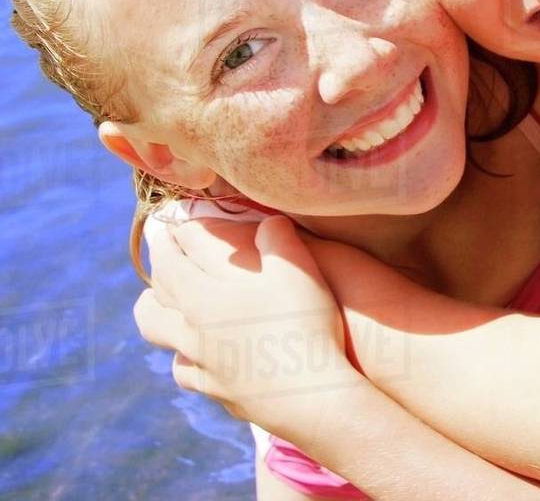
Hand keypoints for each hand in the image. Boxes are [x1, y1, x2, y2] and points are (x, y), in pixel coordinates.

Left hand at [133, 216, 354, 435]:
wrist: (310, 397)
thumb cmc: (303, 327)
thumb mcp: (298, 272)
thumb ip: (279, 240)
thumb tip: (271, 220)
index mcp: (203, 299)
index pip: (169, 263)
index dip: (165, 241)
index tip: (163, 224)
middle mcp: (192, 333)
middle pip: (152, 305)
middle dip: (154, 278)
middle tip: (162, 260)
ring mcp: (202, 366)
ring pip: (163, 341)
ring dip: (160, 318)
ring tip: (167, 308)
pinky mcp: (216, 392)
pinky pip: (187, 372)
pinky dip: (185, 357)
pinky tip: (198, 355)